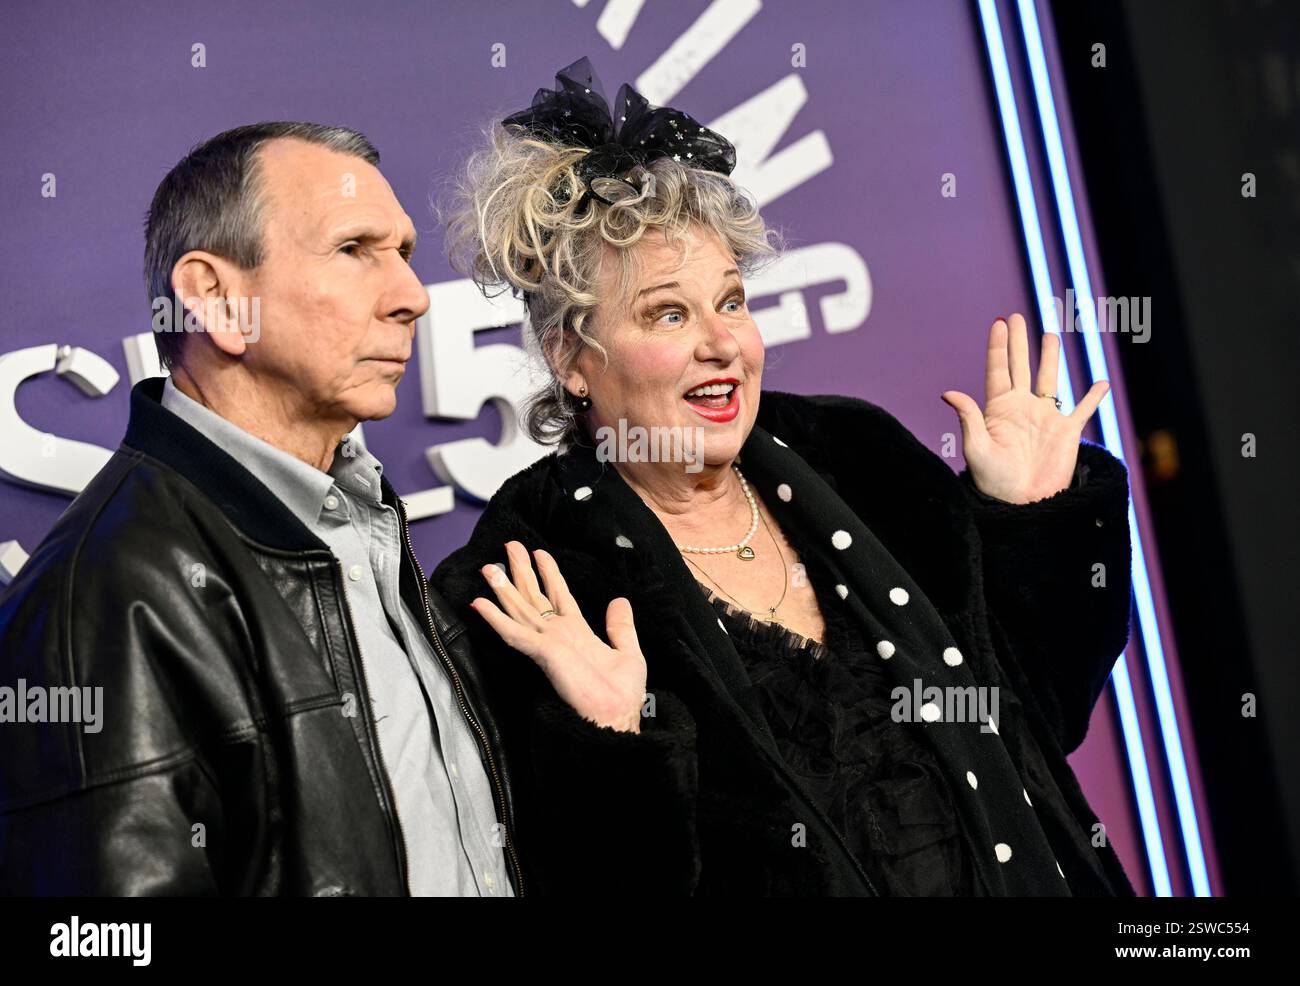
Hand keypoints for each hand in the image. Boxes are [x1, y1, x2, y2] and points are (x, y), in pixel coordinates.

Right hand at [471, 541, 647, 732]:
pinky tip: (480, 603)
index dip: (549, 573)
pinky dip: (496, 618)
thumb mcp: (628, 652)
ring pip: (520, 610)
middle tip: (509, 545)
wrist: (615, 718)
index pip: (559, 595)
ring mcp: (548, 643)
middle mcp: (558, 635)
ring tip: (487, 567)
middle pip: (535, 596)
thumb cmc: (621, 694)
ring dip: (503, 588)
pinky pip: (514, 633)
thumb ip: (621, 626)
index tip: (538, 552)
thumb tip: (620, 600)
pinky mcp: (542, 653)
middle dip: (521, 571)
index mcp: (578, 632)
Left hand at [940, 313, 1109, 503]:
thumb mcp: (976, 448)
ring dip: (1050, 358)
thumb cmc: (993, 481)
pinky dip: (1094, 397)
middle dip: (1019, 343)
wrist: (1021, 504)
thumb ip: (968, 418)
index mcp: (998, 410)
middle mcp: (1022, 408)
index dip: (999, 347)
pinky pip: (1083, 410)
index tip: (999, 323)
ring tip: (1049, 335)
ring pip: (1050, 380)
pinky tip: (1101, 383)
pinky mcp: (1066, 432)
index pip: (998, 370)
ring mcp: (1044, 418)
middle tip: (1016, 317)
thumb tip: (947, 393)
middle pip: (1020, 367)